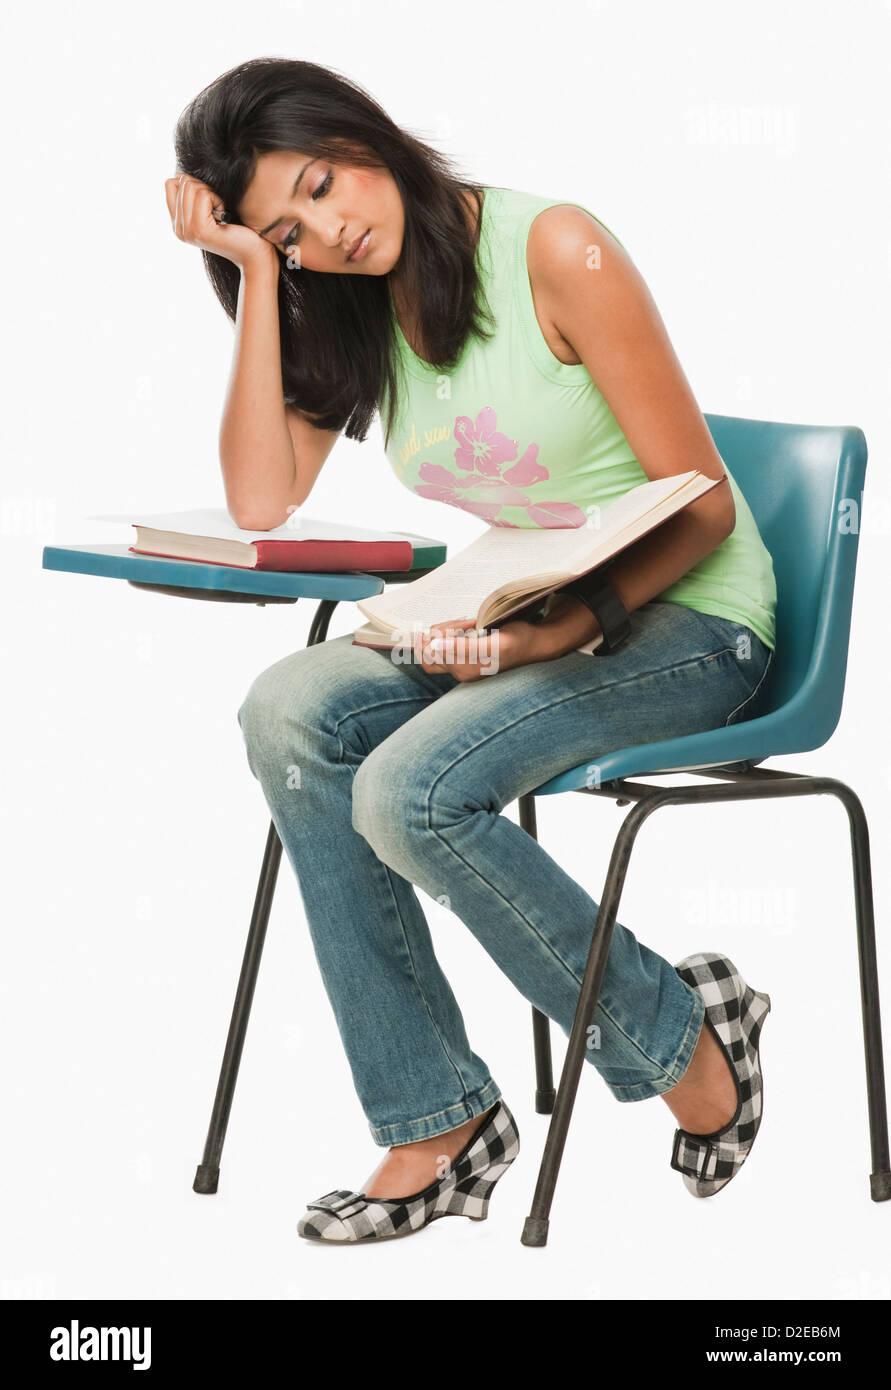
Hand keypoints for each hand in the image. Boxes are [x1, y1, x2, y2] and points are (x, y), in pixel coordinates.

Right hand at [164, 173, 277, 272]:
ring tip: (221, 213)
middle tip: (218, 208)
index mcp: (178, 223)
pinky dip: (218, 199)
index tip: (208, 200)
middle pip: (183, 182)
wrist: (254, 254)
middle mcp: (178, 229)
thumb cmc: (238, 228)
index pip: (171, 183)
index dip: (193, 182)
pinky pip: (203, 195)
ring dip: (212, 193)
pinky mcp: (200, 230)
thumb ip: (193, 195)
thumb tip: (181, 172)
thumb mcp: (210, 209)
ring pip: (192, 186)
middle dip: (205, 188)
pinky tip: (224, 216)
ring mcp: (188, 231)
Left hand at [415, 616, 543, 680]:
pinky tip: (469, 625)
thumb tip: (436, 645)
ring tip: (470, 622)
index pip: (432, 650)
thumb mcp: (493, 644)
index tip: (465, 622)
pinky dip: (452, 630)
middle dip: (443, 630)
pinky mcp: (463, 659)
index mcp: (464, 670)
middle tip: (467, 622)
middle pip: (428, 650)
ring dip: (448, 628)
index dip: (443, 632)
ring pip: (434, 646)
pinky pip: (444, 644)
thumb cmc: (517, 642)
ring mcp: (460, 666)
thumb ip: (463, 647)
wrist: (532, 644)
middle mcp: (459, 671)